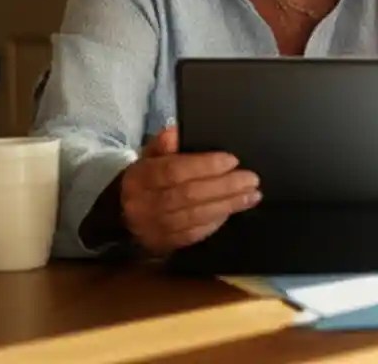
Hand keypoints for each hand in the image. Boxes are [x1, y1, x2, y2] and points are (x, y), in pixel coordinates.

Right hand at [120, 126, 260, 254]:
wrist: (125, 215)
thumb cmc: (148, 179)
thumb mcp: (151, 156)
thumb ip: (164, 144)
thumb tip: (175, 132)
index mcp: (140, 177)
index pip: (174, 171)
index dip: (205, 165)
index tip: (232, 160)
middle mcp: (143, 204)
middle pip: (188, 195)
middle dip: (225, 187)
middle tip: (251, 179)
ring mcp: (153, 228)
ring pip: (194, 217)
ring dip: (227, 205)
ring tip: (252, 195)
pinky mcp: (163, 244)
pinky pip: (194, 234)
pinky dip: (216, 222)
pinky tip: (234, 210)